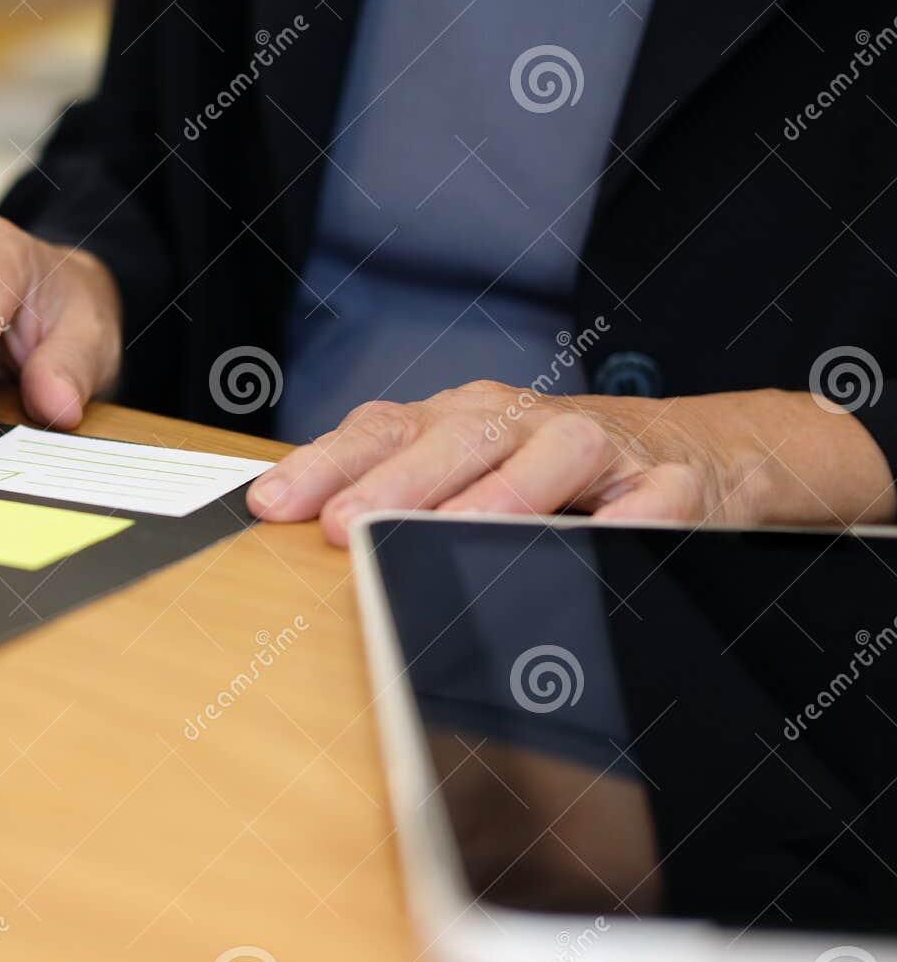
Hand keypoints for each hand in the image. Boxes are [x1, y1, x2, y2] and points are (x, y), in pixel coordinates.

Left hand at [246, 380, 896, 544]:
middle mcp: (519, 422)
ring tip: (456, 531)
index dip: (325, 463)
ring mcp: (597, 446)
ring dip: (502, 494)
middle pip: (455, 439)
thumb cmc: (546, 468)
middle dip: (396, 483)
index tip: (273, 503)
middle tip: (347, 527)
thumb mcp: (463, 467)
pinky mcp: (667, 481)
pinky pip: (652, 498)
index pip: (381, 430)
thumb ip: (390, 485)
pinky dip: (630, 518)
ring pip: (552, 456)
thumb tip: (292, 520)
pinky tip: (604, 541)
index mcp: (459, 420)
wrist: (687, 451)